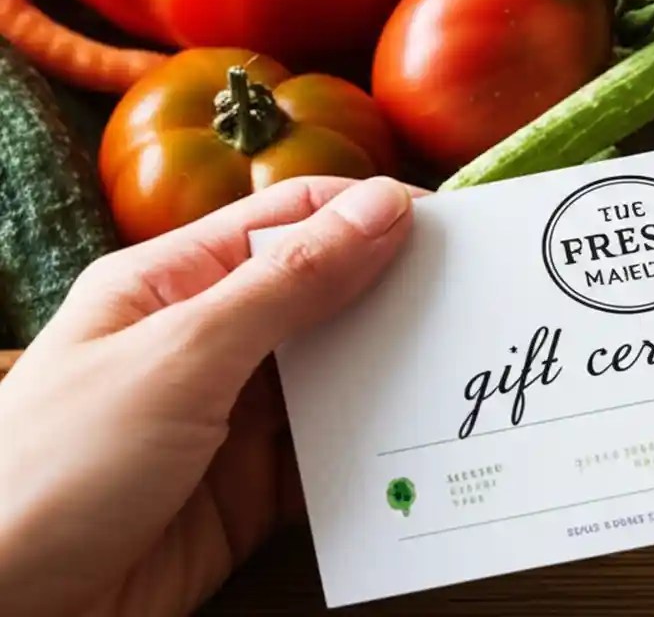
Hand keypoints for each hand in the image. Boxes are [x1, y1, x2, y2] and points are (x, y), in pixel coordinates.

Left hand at [0, 176, 417, 616]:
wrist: (6, 616)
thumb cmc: (53, 469)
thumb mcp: (182, 355)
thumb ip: (289, 285)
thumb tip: (380, 210)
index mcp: (174, 284)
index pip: (288, 222)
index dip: (367, 214)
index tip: (448, 228)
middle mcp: (209, 344)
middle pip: (322, 298)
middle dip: (393, 297)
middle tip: (473, 299)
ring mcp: (233, 420)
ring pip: (336, 379)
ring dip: (390, 377)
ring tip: (457, 373)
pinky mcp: (252, 491)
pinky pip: (331, 458)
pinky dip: (373, 454)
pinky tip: (414, 451)